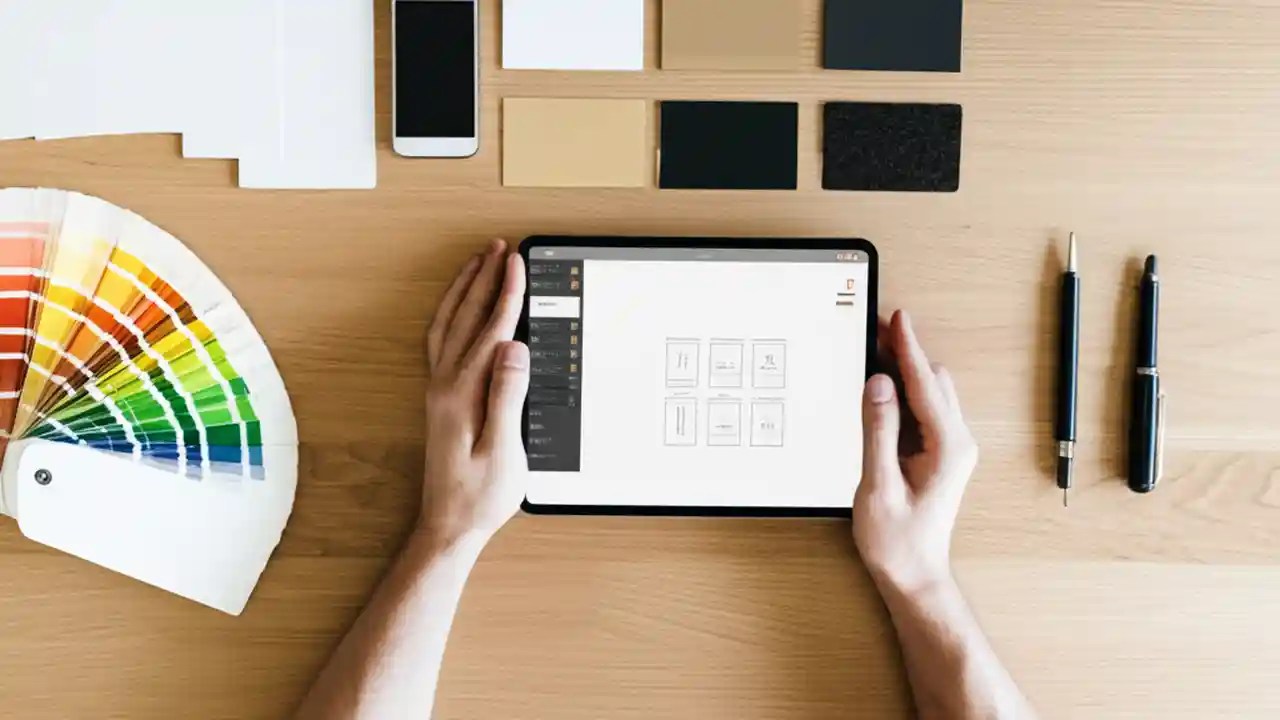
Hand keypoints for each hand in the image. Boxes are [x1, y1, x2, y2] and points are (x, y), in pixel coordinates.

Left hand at [421, 240, 528, 546]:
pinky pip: (441, 342)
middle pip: (466, 319)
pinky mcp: (440, 400)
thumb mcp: (503, 450)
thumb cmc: (479, 495)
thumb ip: (507, 396)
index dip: (506, 294)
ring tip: (478, 263)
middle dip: (484, 279)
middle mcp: (444, 386)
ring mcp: (439, 391)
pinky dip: (451, 315)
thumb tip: (512, 349)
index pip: (491, 331)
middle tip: (499, 248)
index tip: (516, 263)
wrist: (447, 525)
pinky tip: (459, 308)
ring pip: (449, 325)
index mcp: (463, 394)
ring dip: (464, 291)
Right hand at [854, 310, 977, 596]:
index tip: (897, 318)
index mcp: (947, 447)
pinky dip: (904, 391)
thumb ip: (877, 431)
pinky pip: (924, 409)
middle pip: (932, 381)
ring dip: (904, 370)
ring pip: (930, 392)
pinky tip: (881, 388)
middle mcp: (956, 442)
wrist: (915, 574)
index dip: (907, 348)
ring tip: (874, 350)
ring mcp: (951, 447)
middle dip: (904, 352)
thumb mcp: (878, 485)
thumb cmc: (897, 540)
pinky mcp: (939, 453)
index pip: (925, 384)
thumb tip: (877, 384)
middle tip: (874, 330)